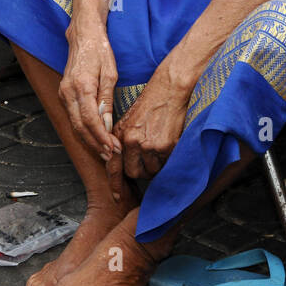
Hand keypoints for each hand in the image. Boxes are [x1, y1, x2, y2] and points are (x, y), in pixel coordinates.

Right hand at [59, 23, 123, 162]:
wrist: (83, 36)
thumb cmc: (100, 51)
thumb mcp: (110, 73)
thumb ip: (107, 99)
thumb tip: (106, 123)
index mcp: (81, 86)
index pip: (89, 120)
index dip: (101, 137)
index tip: (113, 148)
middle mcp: (68, 92)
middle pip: (79, 126)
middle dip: (95, 144)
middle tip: (110, 156)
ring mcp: (63, 93)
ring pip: (74, 124)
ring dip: (89, 140)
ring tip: (105, 151)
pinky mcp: (64, 94)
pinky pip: (73, 117)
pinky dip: (84, 130)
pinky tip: (95, 138)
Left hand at [108, 60, 193, 197]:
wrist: (170, 88)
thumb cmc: (152, 102)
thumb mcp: (130, 119)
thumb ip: (123, 140)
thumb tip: (122, 161)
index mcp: (120, 135)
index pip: (114, 166)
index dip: (115, 184)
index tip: (116, 197)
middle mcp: (132, 142)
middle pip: (134, 173)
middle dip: (142, 171)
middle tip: (149, 160)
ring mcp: (149, 145)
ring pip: (152, 170)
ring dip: (157, 164)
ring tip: (161, 146)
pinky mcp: (166, 146)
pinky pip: (167, 162)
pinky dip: (169, 157)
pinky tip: (170, 142)